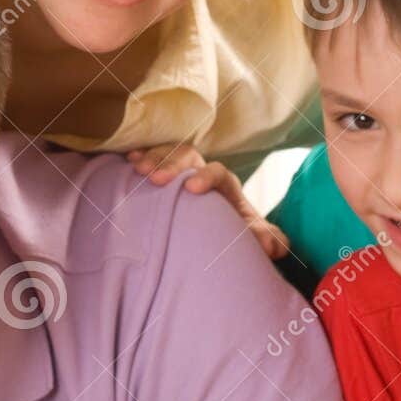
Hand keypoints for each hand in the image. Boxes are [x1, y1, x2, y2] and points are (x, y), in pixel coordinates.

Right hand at [126, 144, 288, 259]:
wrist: (221, 223)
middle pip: (188, 156)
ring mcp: (181, 168)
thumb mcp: (254, 235)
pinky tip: (127, 160)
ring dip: (153, 157)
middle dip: (171, 164)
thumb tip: (273, 248)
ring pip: (168, 152)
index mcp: (225, 183)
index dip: (205, 176)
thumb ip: (267, 239)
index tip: (191, 189)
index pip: (218, 171)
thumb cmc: (236, 229)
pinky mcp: (165, 172)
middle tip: (154, 178)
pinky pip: (153, 155)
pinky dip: (142, 155)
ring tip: (136, 169)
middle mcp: (202, 169)